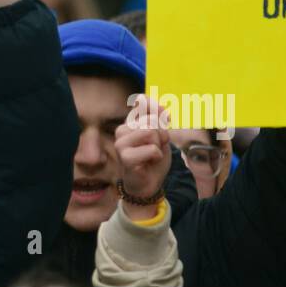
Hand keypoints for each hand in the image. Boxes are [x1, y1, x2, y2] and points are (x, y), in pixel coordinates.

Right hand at [116, 95, 171, 216]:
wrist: (149, 184)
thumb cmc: (153, 160)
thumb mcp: (161, 136)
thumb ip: (160, 120)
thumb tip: (162, 107)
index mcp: (130, 122)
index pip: (143, 102)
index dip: (158, 110)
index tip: (164, 121)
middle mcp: (122, 129)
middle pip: (152, 120)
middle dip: (161, 136)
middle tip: (155, 149)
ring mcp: (121, 142)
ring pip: (151, 133)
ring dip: (158, 147)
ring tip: (151, 156)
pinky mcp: (125, 156)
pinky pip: (152, 149)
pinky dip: (156, 156)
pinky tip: (148, 163)